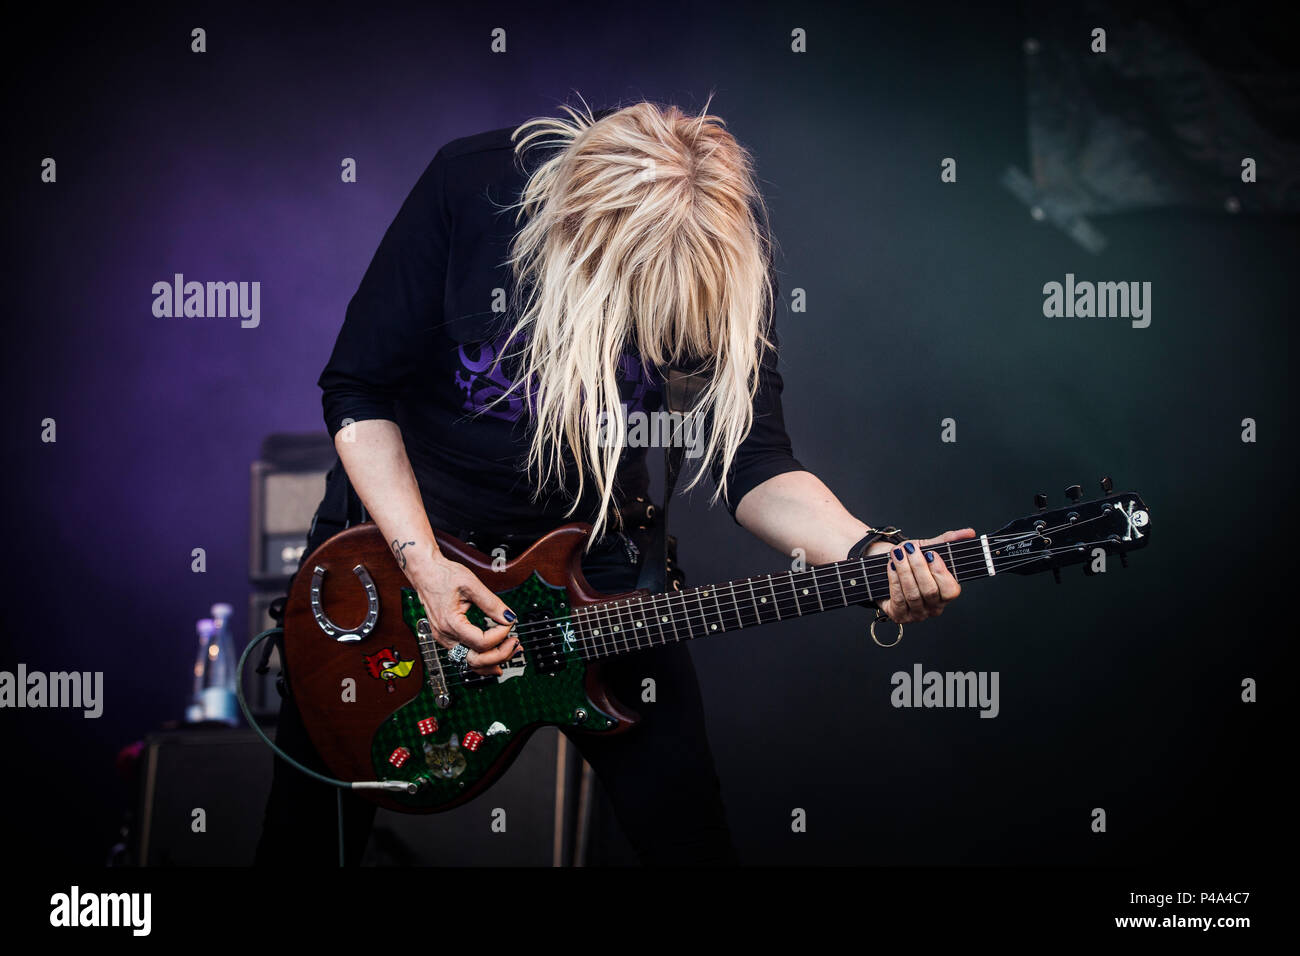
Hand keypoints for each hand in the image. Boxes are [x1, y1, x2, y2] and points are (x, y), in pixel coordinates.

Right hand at [414, 553, 518, 675]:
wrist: (425, 572)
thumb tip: (509, 617)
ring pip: (471, 662)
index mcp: (450, 623)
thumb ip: (491, 603)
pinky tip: (496, 657)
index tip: (509, 621)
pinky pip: (466, 655)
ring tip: (511, 651)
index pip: (482, 642)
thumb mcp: (471, 584)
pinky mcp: (447, 637)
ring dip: (493, 661)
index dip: (500, 634)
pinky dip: (482, 659)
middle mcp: (445, 636)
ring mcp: (444, 639)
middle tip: (516, 643)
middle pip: (476, 660)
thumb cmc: (443, 575)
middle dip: (500, 655)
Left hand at [867, 528, 975, 622]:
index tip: (931, 553)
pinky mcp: (899, 616)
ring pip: (913, 594)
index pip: (951, 590)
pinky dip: (894, 580)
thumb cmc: (911, 560)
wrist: (888, 566)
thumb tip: (969, 532)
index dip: (941, 572)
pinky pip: (898, 599)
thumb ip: (948, 541)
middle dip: (918, 567)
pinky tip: (891, 565)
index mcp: (946, 594)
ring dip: (904, 571)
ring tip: (897, 553)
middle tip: (909, 548)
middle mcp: (934, 608)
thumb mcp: (929, 548)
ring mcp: (917, 614)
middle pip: (930, 591)